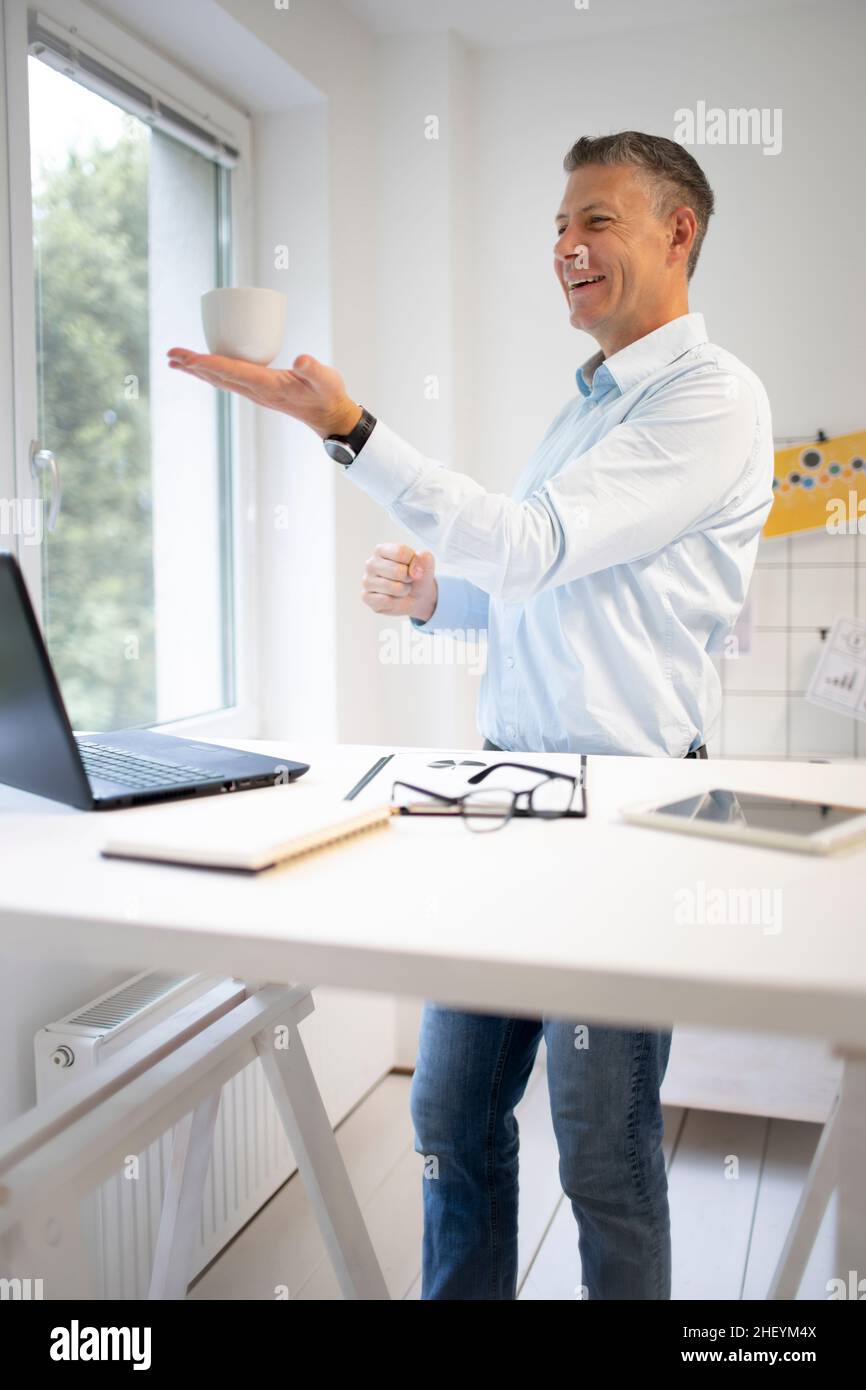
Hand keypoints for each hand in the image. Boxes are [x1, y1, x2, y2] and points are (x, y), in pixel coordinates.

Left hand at [166, 348, 361, 438]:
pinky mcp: (259, 390)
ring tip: (177, 362)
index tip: (184, 356)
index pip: (230, 371)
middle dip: (192, 365)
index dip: (206, 362)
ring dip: (198, 370)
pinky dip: (212, 372)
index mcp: (266, 385)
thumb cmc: (329, 395)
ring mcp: (256, 393)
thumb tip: (301, 360)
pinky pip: (229, 380)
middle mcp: (256, 391)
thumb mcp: (326, 380)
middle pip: (217, 376)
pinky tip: (205, 367)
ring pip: (220, 380)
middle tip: (169, 355)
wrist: (330, 417)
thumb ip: (314, 370)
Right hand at [361, 543, 437, 621]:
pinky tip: (393, 598)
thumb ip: (425, 559)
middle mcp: (371, 564)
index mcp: (382, 550)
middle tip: (407, 580)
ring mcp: (367, 581)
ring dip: (404, 591)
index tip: (413, 567)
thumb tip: (415, 570)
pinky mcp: (366, 597)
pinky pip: (386, 601)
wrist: (416, 597)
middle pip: (398, 571)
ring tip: (401, 589)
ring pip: (394, 588)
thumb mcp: (426, 564)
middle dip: (409, 578)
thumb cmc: (416, 576)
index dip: (413, 562)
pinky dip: (396, 602)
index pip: (401, 552)